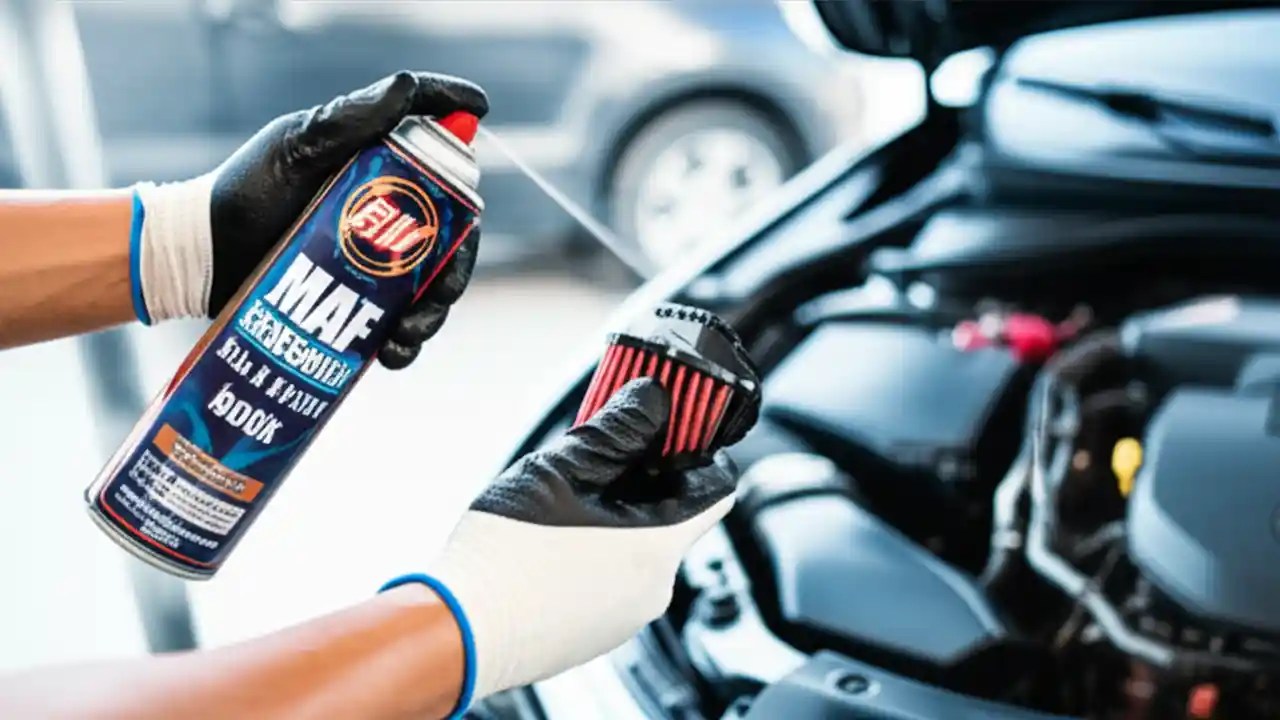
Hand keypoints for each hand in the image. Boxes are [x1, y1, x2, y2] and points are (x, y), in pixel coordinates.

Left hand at [132, 71, 487, 368]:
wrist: (200, 259)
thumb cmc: (244, 192)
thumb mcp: (295, 147)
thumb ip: (348, 119)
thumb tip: (409, 86)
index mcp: (381, 179)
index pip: (440, 165)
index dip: (464, 148)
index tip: (482, 121)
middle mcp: (389, 223)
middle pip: (451, 244)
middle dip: (455, 272)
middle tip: (441, 293)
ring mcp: (376, 269)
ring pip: (431, 294)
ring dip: (433, 317)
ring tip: (407, 336)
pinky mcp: (359, 311)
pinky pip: (397, 332)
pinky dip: (404, 346)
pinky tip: (391, 354)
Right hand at [415, 378, 747, 707]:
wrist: (460, 635)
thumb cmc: (505, 558)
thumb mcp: (561, 471)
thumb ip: (617, 429)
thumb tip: (654, 396)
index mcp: (659, 546)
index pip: (719, 486)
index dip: (698, 449)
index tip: (666, 425)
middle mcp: (656, 588)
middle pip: (673, 514)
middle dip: (639, 477)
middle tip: (596, 452)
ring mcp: (627, 617)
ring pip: (639, 546)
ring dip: (613, 514)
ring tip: (562, 498)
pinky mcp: (598, 633)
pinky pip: (613, 579)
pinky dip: (595, 551)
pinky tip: (550, 541)